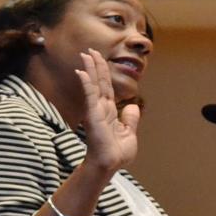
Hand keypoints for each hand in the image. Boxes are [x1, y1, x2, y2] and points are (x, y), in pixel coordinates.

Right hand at [75, 49, 140, 173]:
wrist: (109, 165)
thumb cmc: (116, 153)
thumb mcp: (129, 133)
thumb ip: (131, 119)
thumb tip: (133, 106)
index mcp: (109, 112)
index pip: (106, 88)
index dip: (103, 74)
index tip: (99, 60)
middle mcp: (100, 109)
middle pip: (99, 83)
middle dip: (95, 66)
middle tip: (90, 50)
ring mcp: (95, 111)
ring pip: (93, 85)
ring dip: (90, 69)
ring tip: (86, 54)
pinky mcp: (92, 115)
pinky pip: (89, 96)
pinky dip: (86, 84)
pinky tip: (82, 72)